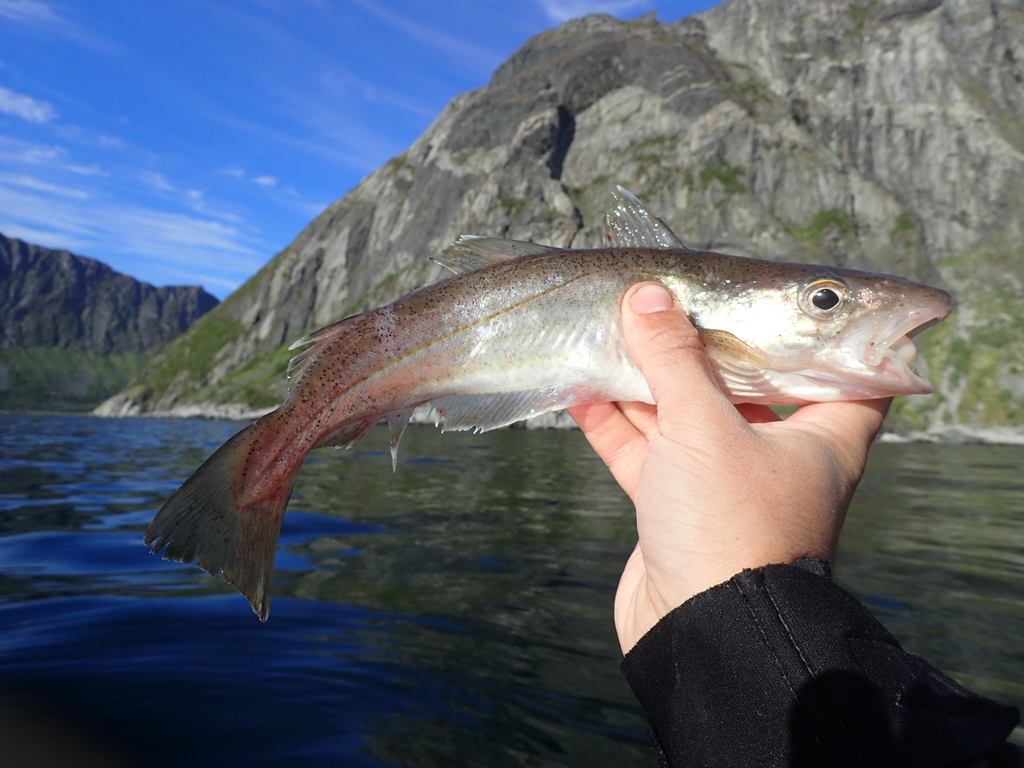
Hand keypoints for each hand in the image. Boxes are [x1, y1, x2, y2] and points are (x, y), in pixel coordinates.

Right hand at [567, 283, 889, 653]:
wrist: (699, 632)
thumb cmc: (732, 525)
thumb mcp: (705, 428)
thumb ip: (674, 359)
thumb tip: (647, 297)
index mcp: (821, 437)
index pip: (844, 374)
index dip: (823, 336)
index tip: (790, 300)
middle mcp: (776, 457)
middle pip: (743, 385)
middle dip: (700, 347)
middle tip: (664, 302)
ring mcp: (723, 483)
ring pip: (684, 417)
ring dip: (645, 381)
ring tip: (608, 333)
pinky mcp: (675, 508)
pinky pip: (645, 452)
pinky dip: (615, 423)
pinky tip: (581, 390)